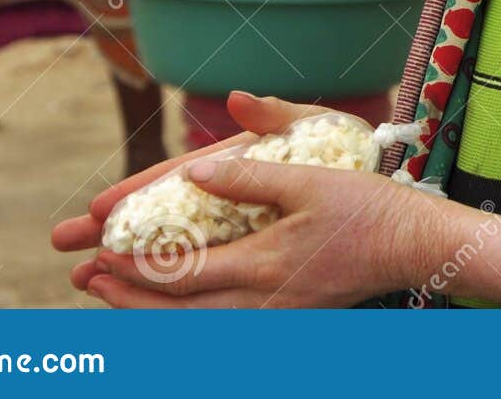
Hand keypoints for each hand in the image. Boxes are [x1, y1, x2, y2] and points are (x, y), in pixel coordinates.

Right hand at [51, 90, 324, 290]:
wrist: (380, 200)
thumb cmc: (344, 154)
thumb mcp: (313, 127)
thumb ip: (277, 114)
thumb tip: (240, 100)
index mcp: (233, 163)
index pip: (175, 179)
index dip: (137, 192)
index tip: (98, 207)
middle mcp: (225, 198)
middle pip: (160, 219)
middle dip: (112, 233)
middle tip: (63, 246)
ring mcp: (235, 231)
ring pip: (173, 253)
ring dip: (128, 267)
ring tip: (84, 279)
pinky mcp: (249, 261)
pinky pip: (204, 278)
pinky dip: (168, 290)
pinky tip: (136, 303)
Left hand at [84, 153, 444, 307]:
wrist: (411, 246)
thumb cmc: (366, 208)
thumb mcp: (308, 178)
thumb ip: (249, 176)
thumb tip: (195, 171)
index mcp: (263, 263)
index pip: (181, 272)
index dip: (135, 266)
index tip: (100, 252)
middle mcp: (262, 300)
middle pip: (178, 310)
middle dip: (127, 296)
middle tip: (89, 281)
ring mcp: (274, 315)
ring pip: (196, 326)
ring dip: (150, 312)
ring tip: (116, 298)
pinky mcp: (287, 318)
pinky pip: (223, 328)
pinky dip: (187, 321)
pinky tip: (174, 311)